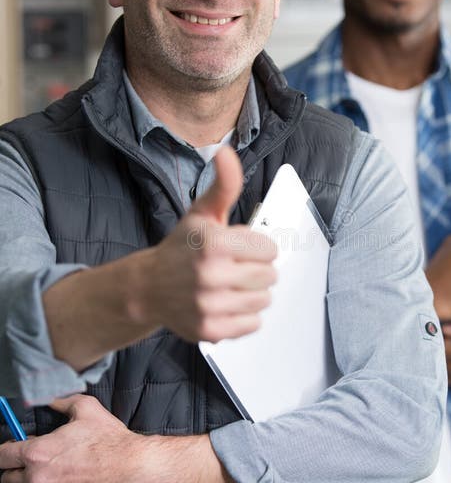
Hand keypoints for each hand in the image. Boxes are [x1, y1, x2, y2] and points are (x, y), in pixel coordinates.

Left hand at [0, 395, 145, 482]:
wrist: (133, 469)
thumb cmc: (111, 440)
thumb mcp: (86, 409)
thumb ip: (61, 401)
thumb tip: (48, 398)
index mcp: (38, 452)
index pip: (1, 456)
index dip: (5, 451)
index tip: (13, 449)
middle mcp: (37, 478)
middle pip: (6, 481)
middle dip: (15, 471)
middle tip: (30, 465)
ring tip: (41, 481)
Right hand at [138, 145, 277, 342]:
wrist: (148, 288)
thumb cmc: (181, 249)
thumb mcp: (203, 213)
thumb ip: (224, 184)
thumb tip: (226, 152)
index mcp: (213, 243)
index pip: (270, 249)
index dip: (257, 247)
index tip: (239, 248)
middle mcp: (210, 276)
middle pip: (270, 276)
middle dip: (256, 270)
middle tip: (233, 268)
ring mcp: (209, 306)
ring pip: (264, 301)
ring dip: (252, 293)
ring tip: (229, 286)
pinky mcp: (210, 330)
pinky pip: (253, 325)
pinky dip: (244, 316)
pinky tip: (225, 304)